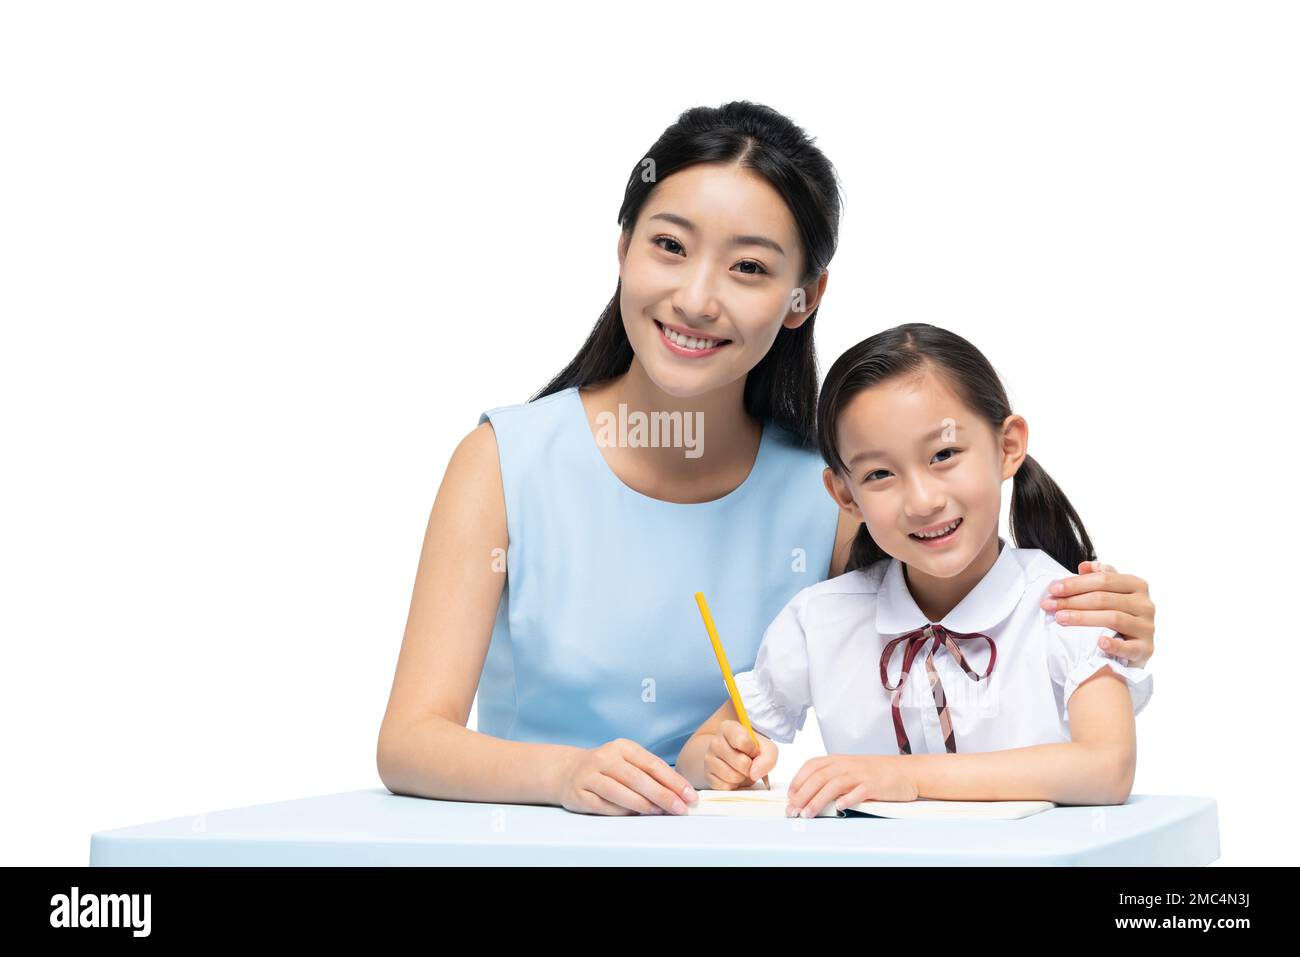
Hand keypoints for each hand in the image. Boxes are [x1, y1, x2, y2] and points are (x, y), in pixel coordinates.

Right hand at [556, 738, 697, 815]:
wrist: (569, 771)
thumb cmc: (608, 768)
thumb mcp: (628, 762)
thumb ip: (650, 774)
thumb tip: (679, 793)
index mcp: (622, 747)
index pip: (653, 764)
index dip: (673, 781)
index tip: (689, 795)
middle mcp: (605, 758)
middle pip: (638, 779)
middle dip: (663, 795)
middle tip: (680, 808)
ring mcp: (590, 775)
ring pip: (620, 792)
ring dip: (643, 804)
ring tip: (660, 812)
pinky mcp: (579, 794)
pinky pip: (604, 806)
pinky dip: (622, 811)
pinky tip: (634, 814)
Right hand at [703, 720, 777, 789]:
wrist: (734, 757)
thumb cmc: (750, 750)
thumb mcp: (766, 748)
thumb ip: (768, 757)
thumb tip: (755, 772)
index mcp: (728, 728)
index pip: (742, 741)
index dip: (754, 750)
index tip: (754, 750)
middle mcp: (715, 742)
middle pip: (741, 762)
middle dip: (750, 767)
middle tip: (749, 763)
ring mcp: (708, 759)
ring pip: (733, 776)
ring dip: (743, 777)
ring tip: (741, 770)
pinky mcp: (708, 775)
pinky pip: (726, 786)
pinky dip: (734, 785)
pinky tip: (733, 776)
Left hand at [785, 754, 917, 818]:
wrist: (906, 771)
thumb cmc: (876, 772)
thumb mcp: (850, 769)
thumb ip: (832, 778)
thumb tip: (808, 794)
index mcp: (838, 759)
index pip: (811, 766)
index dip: (798, 781)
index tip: (790, 796)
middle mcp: (847, 764)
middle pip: (819, 777)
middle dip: (802, 795)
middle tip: (793, 810)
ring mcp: (861, 773)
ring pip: (834, 784)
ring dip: (818, 800)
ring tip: (808, 813)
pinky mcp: (875, 784)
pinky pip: (859, 790)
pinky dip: (848, 798)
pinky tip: (840, 807)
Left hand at [1040, 559, 1155, 667]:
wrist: (1133, 649)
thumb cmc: (1117, 615)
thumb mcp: (1110, 593)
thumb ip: (1099, 577)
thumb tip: (1084, 566)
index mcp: (1136, 585)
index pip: (1103, 579)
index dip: (1076, 583)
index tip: (1053, 589)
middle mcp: (1145, 604)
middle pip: (1104, 598)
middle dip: (1072, 601)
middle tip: (1049, 605)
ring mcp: (1147, 627)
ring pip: (1113, 618)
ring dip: (1083, 618)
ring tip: (1060, 619)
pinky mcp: (1146, 649)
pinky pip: (1129, 647)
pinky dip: (1114, 645)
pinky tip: (1099, 643)